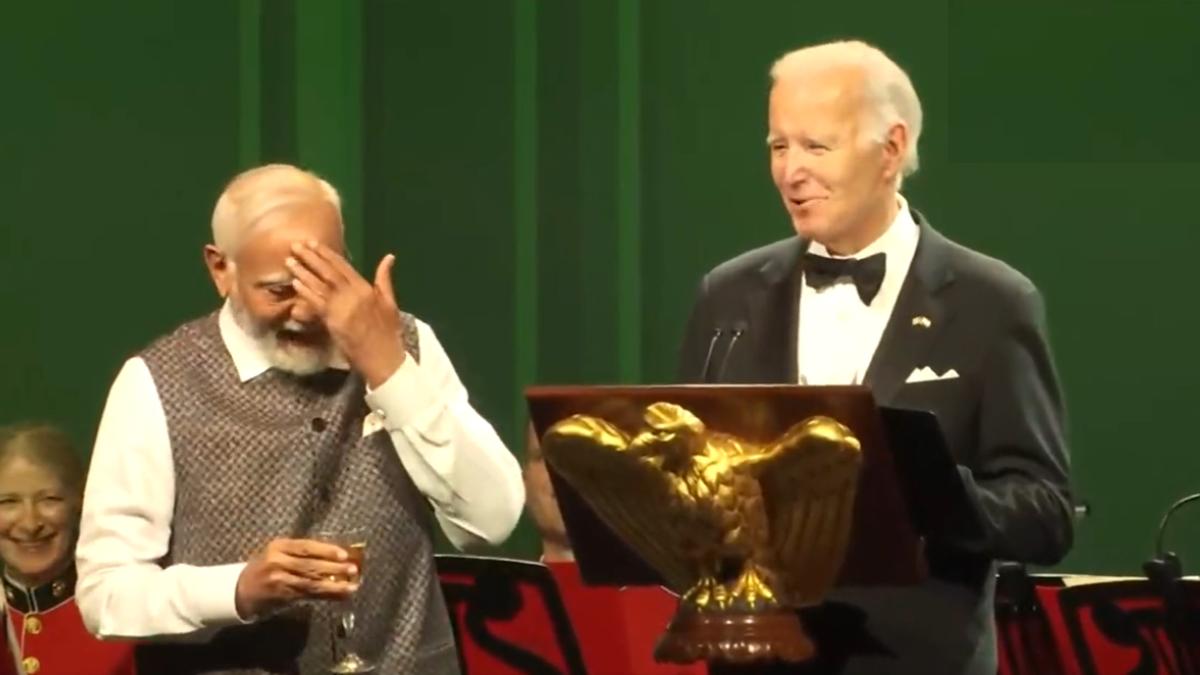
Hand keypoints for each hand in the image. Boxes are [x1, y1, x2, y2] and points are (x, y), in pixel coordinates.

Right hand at [235, 538, 358, 618]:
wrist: (239, 591)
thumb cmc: (264, 569)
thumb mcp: (278, 554)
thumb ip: (301, 554)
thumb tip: (335, 556)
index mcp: (278, 547)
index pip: (306, 546)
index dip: (326, 550)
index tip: (344, 554)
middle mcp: (277, 562)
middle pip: (310, 564)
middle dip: (334, 568)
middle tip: (353, 569)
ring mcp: (279, 580)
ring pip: (311, 582)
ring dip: (334, 585)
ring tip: (352, 586)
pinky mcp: (282, 596)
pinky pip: (308, 595)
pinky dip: (326, 595)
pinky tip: (340, 596)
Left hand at [287, 241, 405, 386]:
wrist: (382, 356)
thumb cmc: (387, 331)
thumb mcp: (390, 301)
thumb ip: (385, 278)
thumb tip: (389, 256)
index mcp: (365, 288)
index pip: (343, 266)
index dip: (327, 254)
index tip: (313, 243)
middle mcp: (352, 294)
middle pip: (328, 272)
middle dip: (311, 258)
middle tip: (296, 245)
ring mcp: (341, 307)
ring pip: (319, 285)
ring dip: (303, 272)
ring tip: (289, 261)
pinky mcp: (332, 320)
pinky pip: (315, 303)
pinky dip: (305, 292)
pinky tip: (295, 283)